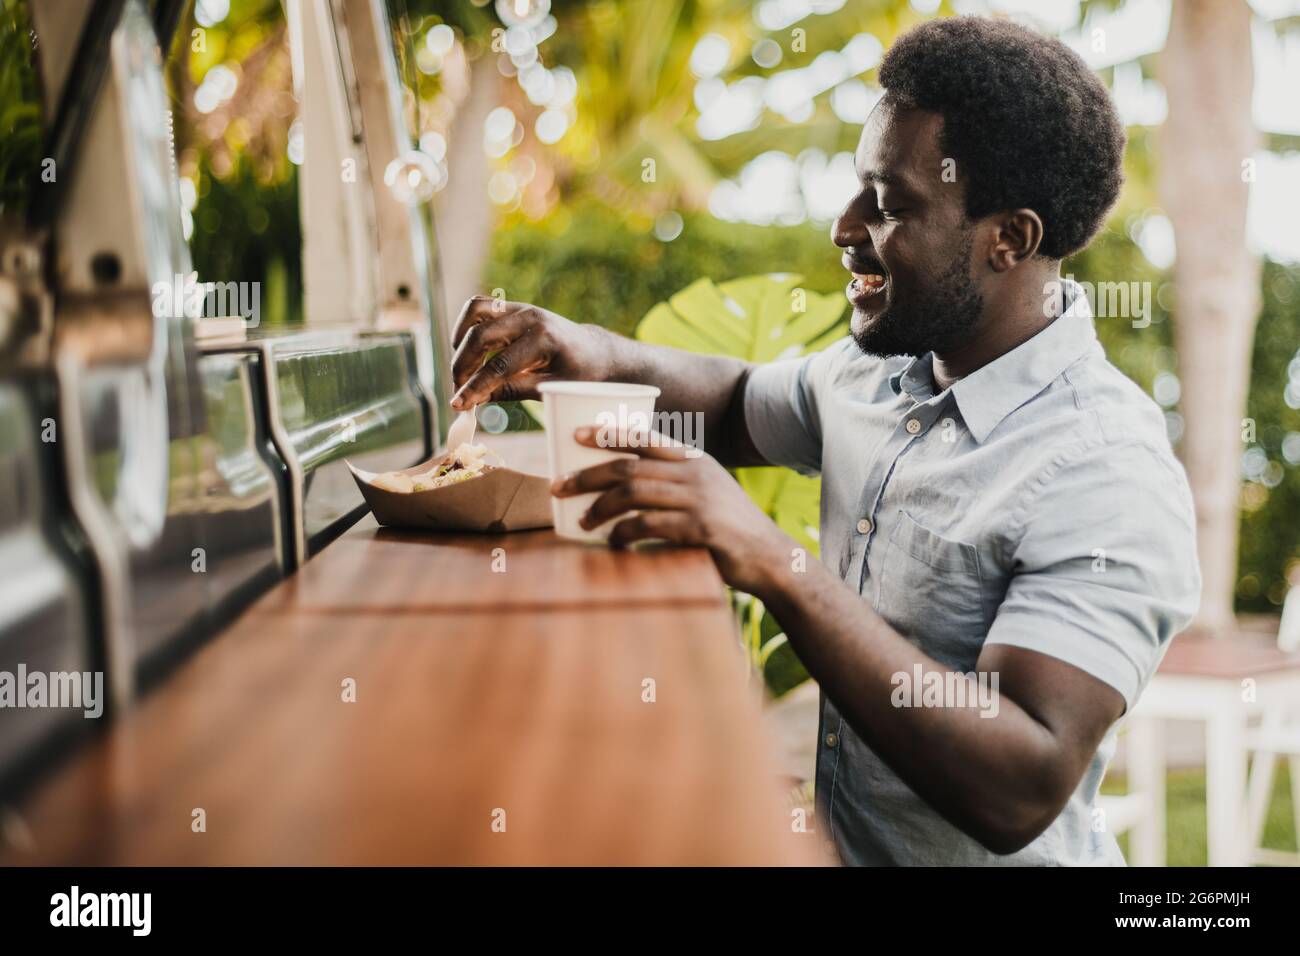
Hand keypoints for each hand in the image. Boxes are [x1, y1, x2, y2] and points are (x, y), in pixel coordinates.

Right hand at [450, 296, 611, 408]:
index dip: (475, 387)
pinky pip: (478, 308)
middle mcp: (529, 316)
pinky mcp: (512, 307)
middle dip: (463, 367)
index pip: (500, 365)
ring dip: (460, 343)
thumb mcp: (551, 388)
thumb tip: (475, 399)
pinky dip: (465, 327)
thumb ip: (513, 390)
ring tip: (462, 372)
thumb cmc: (579, 374)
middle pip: (480, 336)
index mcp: (544, 339)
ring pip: (474, 313)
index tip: (459, 404)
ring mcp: (519, 307)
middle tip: (458, 392)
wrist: (595, 351)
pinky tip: (466, 352)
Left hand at [550, 426, 793, 595]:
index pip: (643, 437)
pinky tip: (612, 542)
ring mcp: (697, 499)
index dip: (606, 433)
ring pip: (632, 493)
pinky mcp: (698, 528)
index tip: (575, 434)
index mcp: (693, 460)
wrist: (768, 557)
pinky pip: (647, 526)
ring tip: (581, 521)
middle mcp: (694, 473)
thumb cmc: (728, 528)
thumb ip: (674, 481)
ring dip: (599, 507)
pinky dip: (623, 534)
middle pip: (628, 465)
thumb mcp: (706, 492)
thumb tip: (624, 482)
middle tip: (559, 487)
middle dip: (587, 475)